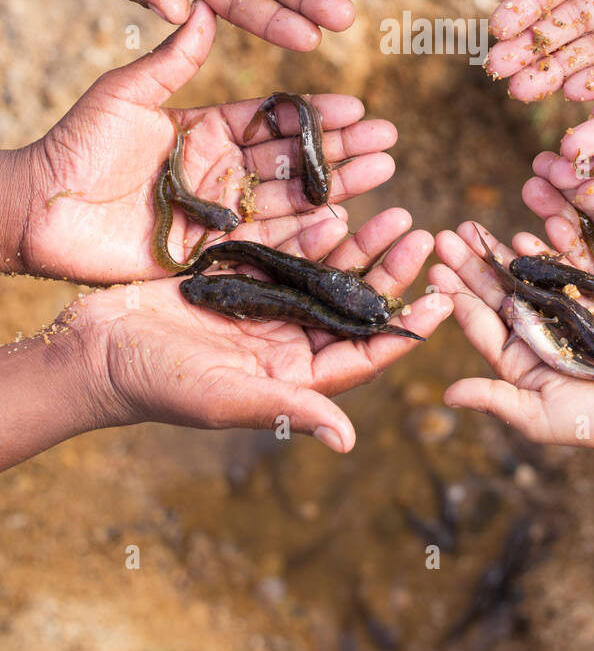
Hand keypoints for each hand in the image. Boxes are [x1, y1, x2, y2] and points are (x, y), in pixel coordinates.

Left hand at [15, 2, 398, 282]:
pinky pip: (264, 241)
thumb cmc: (76, 145)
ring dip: (337, 186)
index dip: (315, 114)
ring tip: (383, 172)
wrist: (40, 210)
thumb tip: (202, 5)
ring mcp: (218, 213)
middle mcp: (220, 171)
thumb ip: (173, 60)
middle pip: (293, 159)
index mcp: (206, 130)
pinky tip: (343, 220)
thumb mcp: (127, 92)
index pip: (273, 119)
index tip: (357, 106)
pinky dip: (304, 232)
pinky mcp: (209, 252)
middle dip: (342, 149)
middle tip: (389, 140)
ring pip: (289, 199)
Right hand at [66, 208, 450, 451]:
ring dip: (360, 248)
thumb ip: (288, 408)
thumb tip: (348, 440)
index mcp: (292, 379)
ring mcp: (262, 310)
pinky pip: (287, 252)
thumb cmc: (154, 384)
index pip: (363, 355)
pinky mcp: (237, 279)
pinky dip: (312, 233)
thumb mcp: (223, 397)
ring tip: (396, 214)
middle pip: (352, 306)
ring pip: (326, 275)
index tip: (443, 300)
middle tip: (423, 236)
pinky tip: (338, 209)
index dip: (405, 329)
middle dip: (389, 273)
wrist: (92, 351)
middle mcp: (284, 345)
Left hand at [430, 220, 593, 453]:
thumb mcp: (535, 416)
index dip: (456, 295)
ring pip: (522, 274)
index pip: (478, 320)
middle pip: (493, 289)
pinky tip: (524, 234)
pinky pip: (562, 268)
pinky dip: (545, 251)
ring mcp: (558, 308)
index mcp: (512, 355)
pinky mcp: (588, 296)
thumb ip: (495, 399)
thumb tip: (447, 395)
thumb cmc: (586, 423)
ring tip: (471, 227)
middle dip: (468, 263)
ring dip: (497, 250)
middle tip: (443, 236)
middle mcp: (530, 327)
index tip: (433, 271)